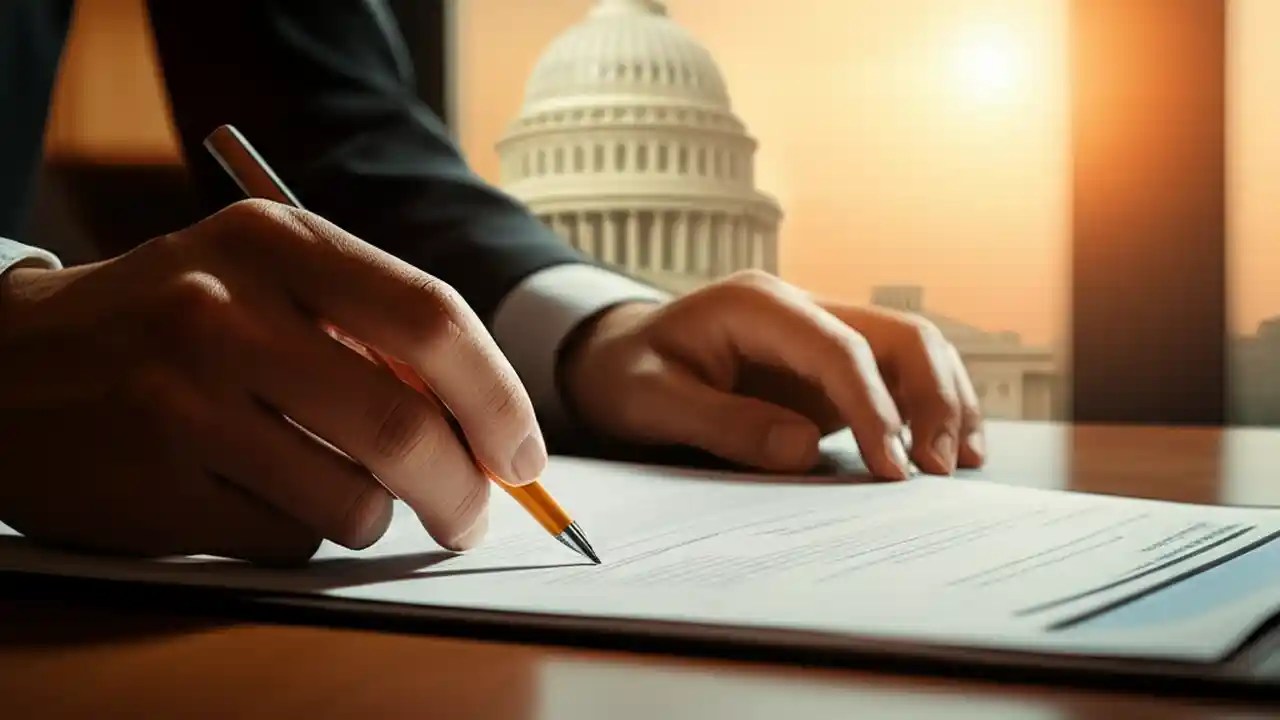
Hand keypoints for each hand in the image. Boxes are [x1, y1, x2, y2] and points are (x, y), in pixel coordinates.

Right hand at [0, 200, 544, 563]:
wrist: (14, 365)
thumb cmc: (172, 318)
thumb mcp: (265, 275)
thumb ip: (374, 325)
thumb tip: (488, 421)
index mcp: (275, 241)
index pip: (432, 320)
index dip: (498, 398)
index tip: (524, 454)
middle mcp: (227, 311)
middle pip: (406, 425)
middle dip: (463, 489)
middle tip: (472, 515)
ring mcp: (183, 401)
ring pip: (354, 500)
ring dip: (372, 513)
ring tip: (333, 485)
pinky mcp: (154, 488)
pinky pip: (288, 541)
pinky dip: (302, 532)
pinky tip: (254, 492)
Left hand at [560, 271, 983, 478]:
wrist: (615, 359)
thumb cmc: (627, 374)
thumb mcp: (651, 400)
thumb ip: (723, 423)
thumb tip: (802, 450)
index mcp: (757, 304)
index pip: (839, 347)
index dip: (874, 406)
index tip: (891, 467)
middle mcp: (800, 309)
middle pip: (897, 334)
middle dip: (932, 396)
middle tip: (937, 467)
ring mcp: (820, 335)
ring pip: (911, 348)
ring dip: (944, 399)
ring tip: (959, 463)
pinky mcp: (828, 367)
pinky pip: (896, 376)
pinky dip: (927, 406)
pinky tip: (944, 449)